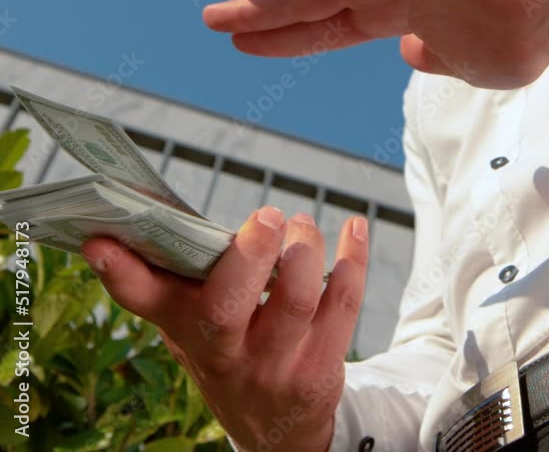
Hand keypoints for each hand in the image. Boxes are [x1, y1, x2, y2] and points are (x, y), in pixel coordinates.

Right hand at [81, 207, 368, 451]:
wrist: (273, 428)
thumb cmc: (226, 346)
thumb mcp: (190, 321)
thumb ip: (166, 277)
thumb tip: (124, 226)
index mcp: (184, 326)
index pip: (144, 300)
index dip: (120, 272)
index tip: (99, 242)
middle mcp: (221, 353)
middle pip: (229, 305)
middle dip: (251, 253)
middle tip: (268, 216)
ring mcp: (272, 367)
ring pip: (295, 299)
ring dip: (307, 248)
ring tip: (304, 226)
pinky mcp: (318, 372)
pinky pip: (342, 307)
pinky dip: (353, 259)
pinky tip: (354, 229)